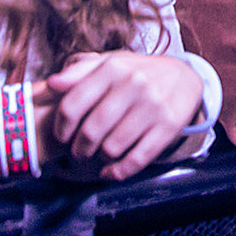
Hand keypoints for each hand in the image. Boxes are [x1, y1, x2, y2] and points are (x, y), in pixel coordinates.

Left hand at [42, 51, 203, 180]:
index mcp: (113, 68)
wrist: (184, 76)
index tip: (62, 136)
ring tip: (98, 155)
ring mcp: (153, 106)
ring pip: (112, 148)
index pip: (72, 105)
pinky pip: (137, 159)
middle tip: (79, 152)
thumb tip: (51, 84)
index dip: (61, 127)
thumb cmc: (137, 72)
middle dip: (79, 149)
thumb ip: (78, 72)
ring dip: (100, 159)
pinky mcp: (169, 126)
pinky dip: (119, 172)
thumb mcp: (109, 63)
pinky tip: (112, 171)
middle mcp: (134, 84)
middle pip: (91, 131)